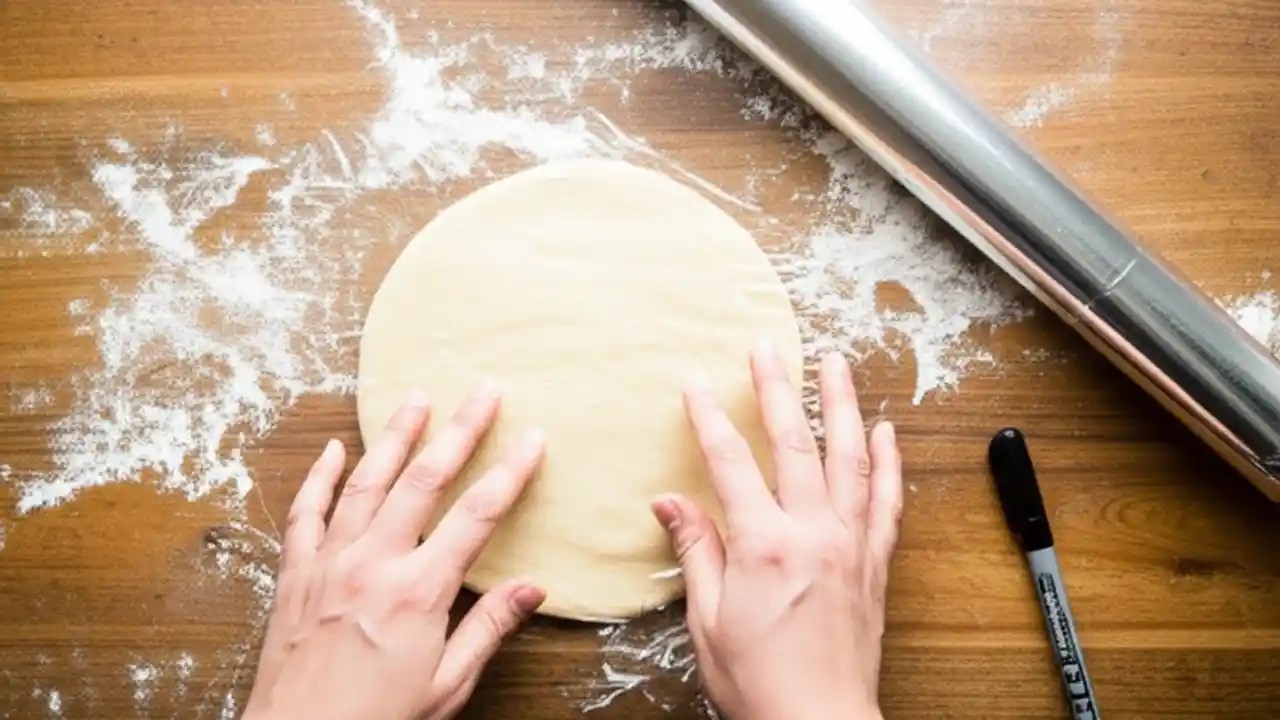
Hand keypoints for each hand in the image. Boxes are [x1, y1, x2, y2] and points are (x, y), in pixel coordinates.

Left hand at [244, 383, 546, 719]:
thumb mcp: (446, 686)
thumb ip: (488, 629)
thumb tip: (533, 588)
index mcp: (418, 592)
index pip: (477, 516)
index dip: (510, 473)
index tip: (533, 438)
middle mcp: (373, 564)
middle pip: (425, 479)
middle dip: (460, 429)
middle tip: (485, 391)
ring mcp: (329, 563)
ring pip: (367, 482)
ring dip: (396, 436)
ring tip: (418, 398)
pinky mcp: (295, 574)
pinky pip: (306, 511)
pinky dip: (320, 476)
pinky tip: (334, 448)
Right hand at [653, 346, 903, 719]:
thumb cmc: (759, 683)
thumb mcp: (708, 620)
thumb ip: (697, 552)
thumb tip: (670, 503)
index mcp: (764, 545)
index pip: (730, 462)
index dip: (709, 417)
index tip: (695, 383)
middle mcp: (813, 533)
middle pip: (794, 442)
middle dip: (776, 388)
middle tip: (767, 346)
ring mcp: (851, 544)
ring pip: (849, 457)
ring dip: (841, 404)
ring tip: (835, 362)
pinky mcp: (874, 563)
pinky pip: (888, 501)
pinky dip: (889, 462)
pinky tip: (886, 431)